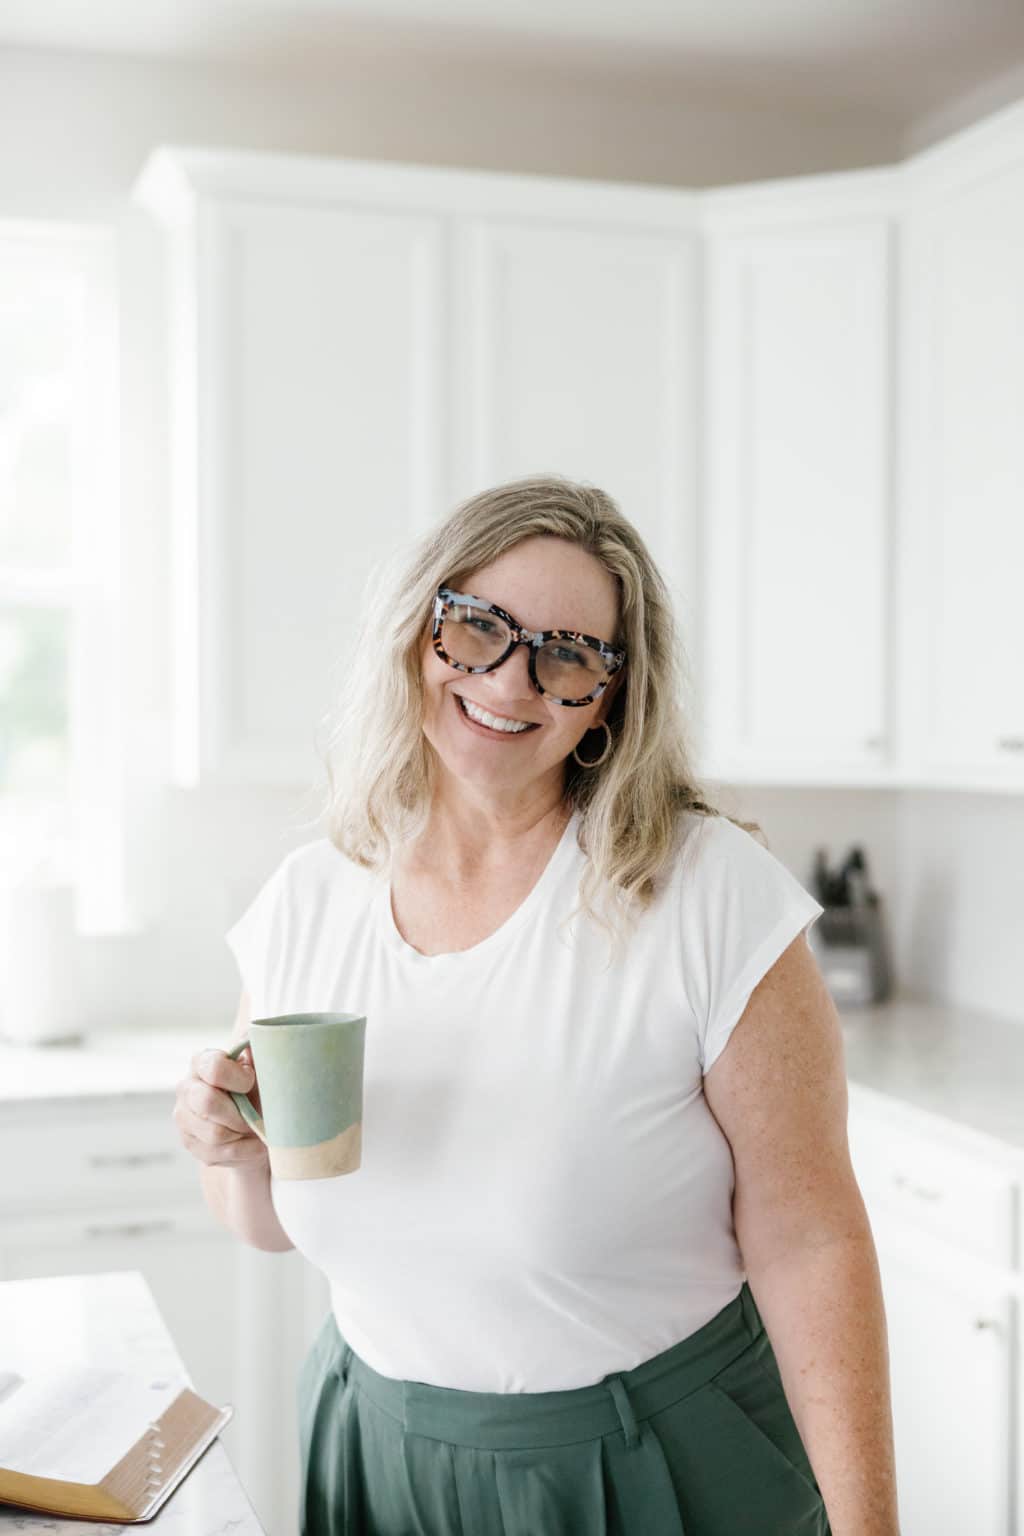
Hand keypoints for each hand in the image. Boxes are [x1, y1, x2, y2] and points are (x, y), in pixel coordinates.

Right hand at [172, 1045, 267, 1170]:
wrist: (258, 1122)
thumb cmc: (259, 1087)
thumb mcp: (262, 1065)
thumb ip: (259, 1046)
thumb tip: (261, 1032)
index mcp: (202, 1061)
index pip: (213, 1068)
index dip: (238, 1078)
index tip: (252, 1082)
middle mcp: (186, 1088)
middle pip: (207, 1103)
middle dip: (239, 1112)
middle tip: (255, 1114)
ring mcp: (184, 1118)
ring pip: (214, 1133)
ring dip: (244, 1134)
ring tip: (257, 1129)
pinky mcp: (190, 1143)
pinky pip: (218, 1154)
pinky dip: (243, 1152)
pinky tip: (253, 1144)